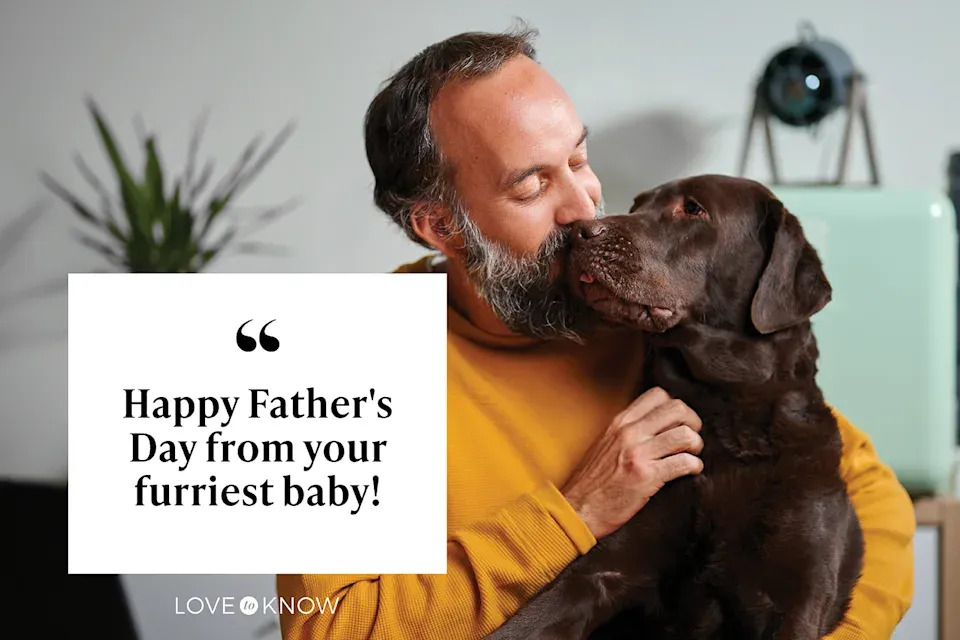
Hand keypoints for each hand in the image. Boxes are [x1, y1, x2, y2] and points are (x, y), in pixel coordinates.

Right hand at [561, 387, 703, 538]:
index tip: (678, 422)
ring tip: (692, 455)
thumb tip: (653, 426)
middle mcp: (629, 433)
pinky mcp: (647, 477)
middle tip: (691, 438)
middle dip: (692, 422)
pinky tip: (690, 472)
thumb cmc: (591, 482)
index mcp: (620, 423)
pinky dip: (694, 466)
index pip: (658, 395)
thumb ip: (627, 432)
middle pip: (677, 409)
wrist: (578, 509)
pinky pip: (684, 462)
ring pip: (685, 435)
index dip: (675, 407)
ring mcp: (638, 453)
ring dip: (696, 445)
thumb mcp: (605, 444)